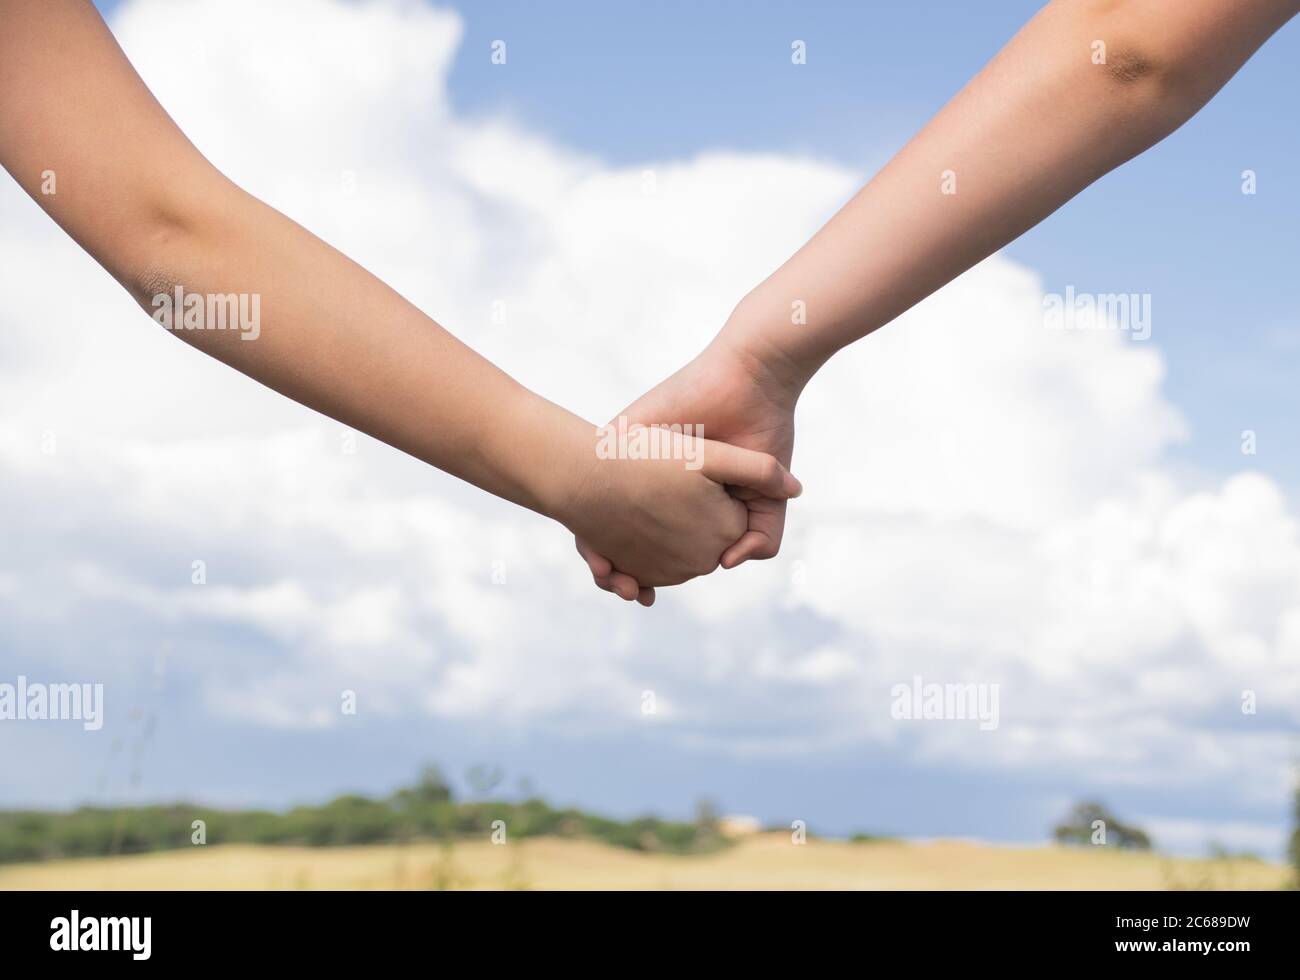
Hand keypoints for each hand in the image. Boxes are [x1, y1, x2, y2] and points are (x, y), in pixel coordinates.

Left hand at [558, 426, 801, 593]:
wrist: (753, 380)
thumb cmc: (764, 433)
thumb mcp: (767, 498)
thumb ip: (760, 536)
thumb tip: (727, 564)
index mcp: (682, 496)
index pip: (651, 543)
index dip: (644, 574)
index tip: (642, 596)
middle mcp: (652, 479)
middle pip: (616, 533)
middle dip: (613, 567)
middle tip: (623, 590)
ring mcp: (634, 457)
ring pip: (594, 508)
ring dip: (593, 546)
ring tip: (605, 571)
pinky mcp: (623, 433)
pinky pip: (588, 470)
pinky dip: (585, 504)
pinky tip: (591, 535)